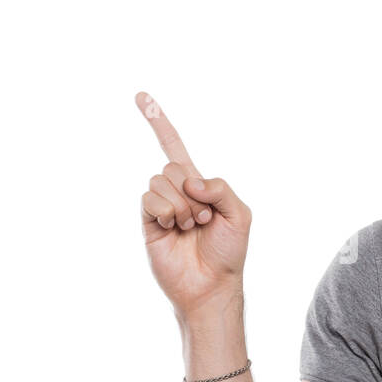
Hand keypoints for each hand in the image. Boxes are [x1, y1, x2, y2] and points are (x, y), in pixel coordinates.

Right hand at [136, 91, 250, 317]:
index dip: (158, 122)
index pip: (174, 146)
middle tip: (203, 219)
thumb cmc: (229, 253)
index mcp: (198, 184)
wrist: (212, 286)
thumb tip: (189, 181)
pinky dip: (165, 211)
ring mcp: (160, 207)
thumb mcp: (240, 214)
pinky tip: (173, 228)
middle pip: (172, 165)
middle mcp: (175, 192)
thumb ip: (221, 187)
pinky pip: (149, 199)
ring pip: (161, 181)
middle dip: (192, 192)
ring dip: (181, 205)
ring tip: (190, 228)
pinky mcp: (147, 222)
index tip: (140, 96)